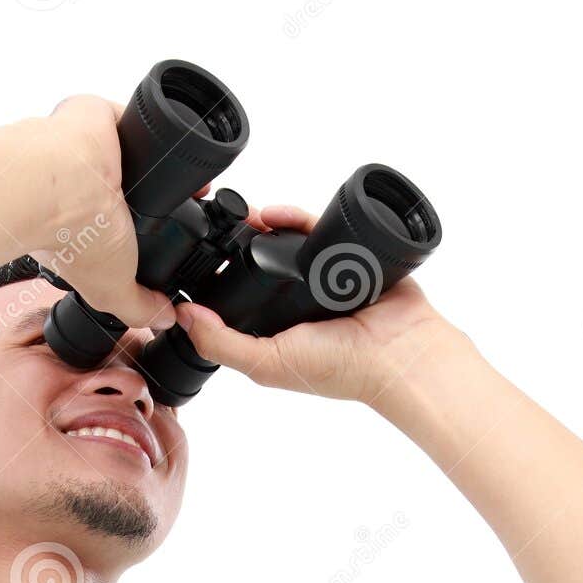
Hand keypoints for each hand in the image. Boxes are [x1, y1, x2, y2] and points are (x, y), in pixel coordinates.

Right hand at [32, 95, 173, 329]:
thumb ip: (138, 307)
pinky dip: (158, 126)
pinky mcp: (102, 116)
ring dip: (165, 161)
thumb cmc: (70, 233)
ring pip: (140, 153)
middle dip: (163, 196)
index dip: (152, 229)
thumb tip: (163, 319)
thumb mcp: (110, 288)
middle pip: (136, 187)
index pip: (122, 223)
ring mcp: (94, 150)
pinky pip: (136, 116)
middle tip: (193, 205)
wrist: (58, 183)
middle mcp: (87, 186)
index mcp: (84, 221)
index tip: (179, 234)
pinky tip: (181, 141)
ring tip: (192, 178)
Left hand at [171, 205, 460, 404]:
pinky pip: (315, 228)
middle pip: (258, 264)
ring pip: (285, 243)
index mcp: (274, 331)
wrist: (402, 350)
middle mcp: (295, 304)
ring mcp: (322, 277)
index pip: (235, 300)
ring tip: (247, 215)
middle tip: (220, 227)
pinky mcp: (346, 255)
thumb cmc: (340, 368)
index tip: (196, 256)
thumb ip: (221, 344)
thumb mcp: (267, 364)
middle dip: (239, 244)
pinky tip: (277, 214)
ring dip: (265, 226)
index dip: (214, 279)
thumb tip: (180, 315)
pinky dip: (296, 217)